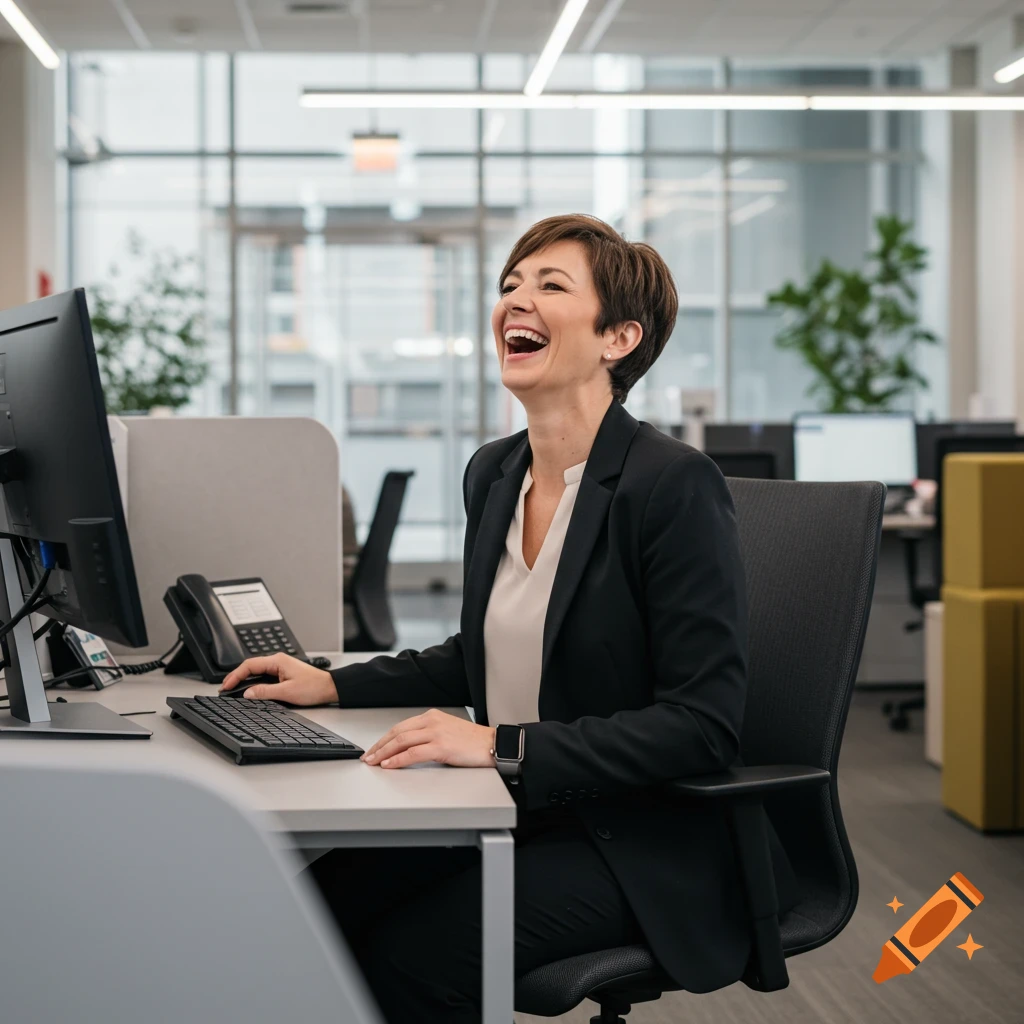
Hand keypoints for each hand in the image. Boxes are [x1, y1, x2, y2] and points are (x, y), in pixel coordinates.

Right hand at [220, 653, 335, 705]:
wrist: (329, 688)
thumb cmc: (313, 687)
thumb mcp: (287, 692)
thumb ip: (265, 692)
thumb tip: (247, 693)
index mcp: (277, 661)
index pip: (249, 665)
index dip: (235, 676)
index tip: (226, 686)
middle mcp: (278, 661)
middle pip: (251, 667)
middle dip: (236, 677)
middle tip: (225, 689)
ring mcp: (280, 667)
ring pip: (257, 672)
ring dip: (245, 680)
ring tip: (233, 690)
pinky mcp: (283, 674)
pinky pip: (264, 676)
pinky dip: (254, 683)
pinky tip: (249, 690)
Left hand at [361, 708, 495, 768]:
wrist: (494, 744)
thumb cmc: (473, 742)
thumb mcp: (447, 732)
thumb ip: (429, 736)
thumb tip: (407, 749)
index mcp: (432, 716)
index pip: (401, 726)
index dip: (384, 739)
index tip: (375, 749)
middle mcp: (432, 721)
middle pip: (397, 732)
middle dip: (379, 746)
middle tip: (368, 757)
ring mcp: (437, 733)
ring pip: (402, 741)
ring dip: (384, 753)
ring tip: (374, 762)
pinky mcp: (442, 746)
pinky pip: (413, 753)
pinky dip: (398, 760)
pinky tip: (390, 765)